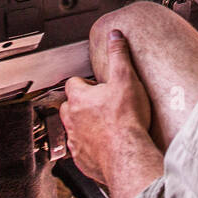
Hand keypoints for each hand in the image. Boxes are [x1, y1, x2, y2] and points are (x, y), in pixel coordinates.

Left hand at [61, 30, 153, 183]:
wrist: (128, 155)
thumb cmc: (126, 120)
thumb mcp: (126, 79)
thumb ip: (119, 55)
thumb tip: (115, 37)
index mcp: (79, 98)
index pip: (73, 83)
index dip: (86, 83)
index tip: (98, 86)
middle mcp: (72, 120)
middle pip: (70, 106)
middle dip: (82, 105)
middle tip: (102, 106)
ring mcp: (75, 141)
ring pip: (74, 130)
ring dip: (85, 127)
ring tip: (105, 126)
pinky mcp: (83, 160)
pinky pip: (82, 152)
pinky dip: (91, 149)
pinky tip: (106, 147)